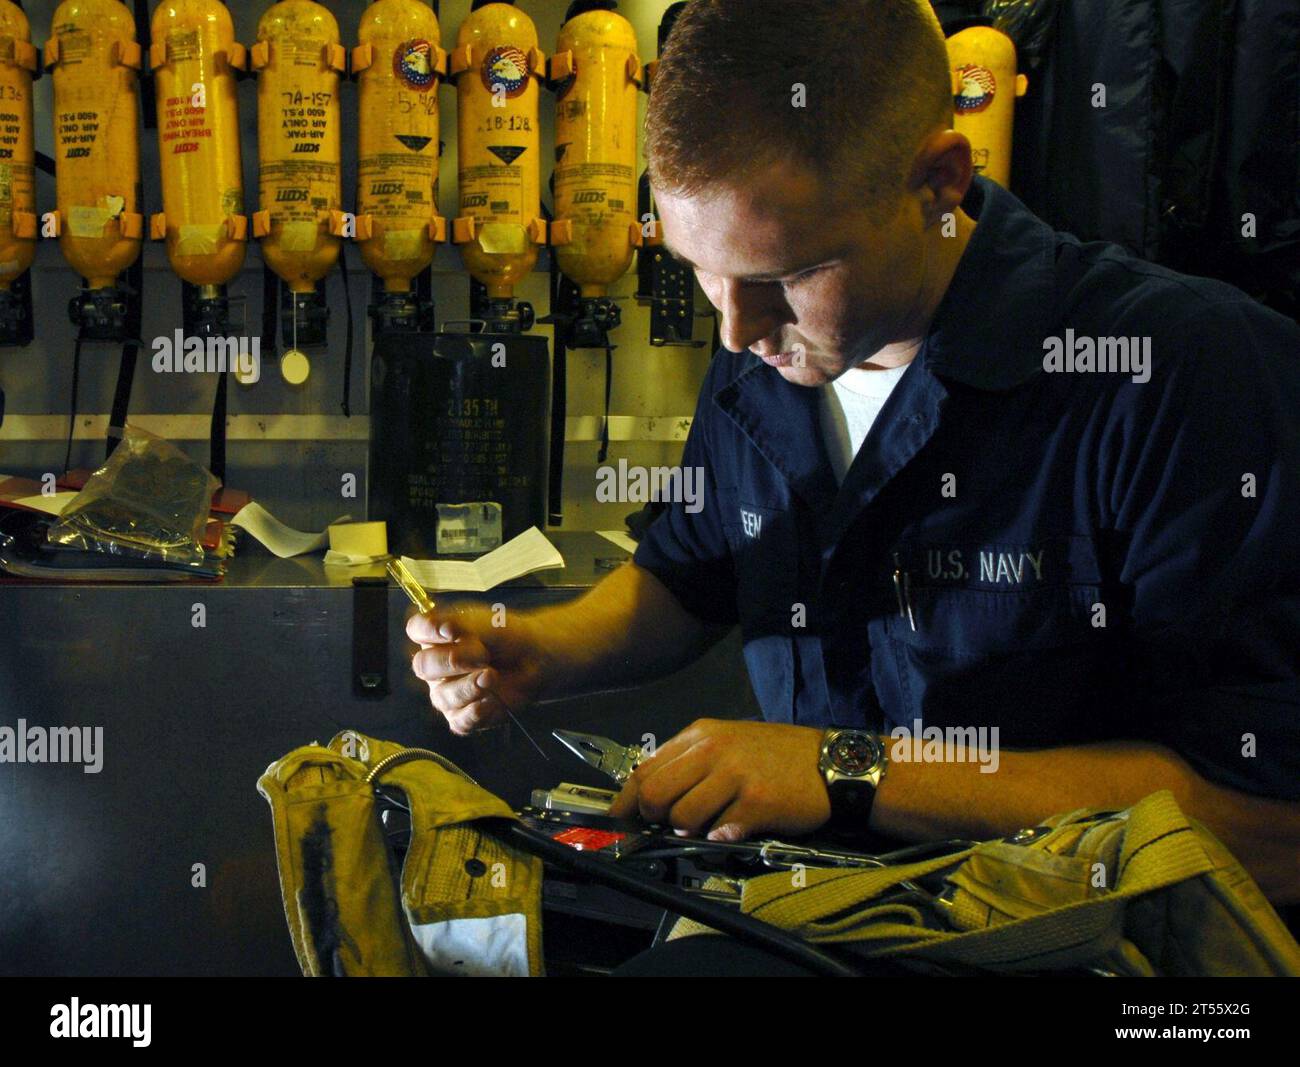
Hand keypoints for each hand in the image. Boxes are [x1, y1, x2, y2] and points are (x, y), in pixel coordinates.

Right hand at [406, 604, 545, 734]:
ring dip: (469, 687)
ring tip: (492, 676)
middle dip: (453, 661)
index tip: (451, 631)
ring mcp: (446, 693)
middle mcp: (435, 666)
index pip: (416, 630)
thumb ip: (464, 625)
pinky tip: (492, 700)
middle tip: (483, 655)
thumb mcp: (488, 623)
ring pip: (442, 697)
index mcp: (436, 636)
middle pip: (423, 666)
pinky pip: (459, 721)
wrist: (534, 659)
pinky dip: (476, 712)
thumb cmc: (506, 637)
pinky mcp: (462, 717)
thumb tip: (444, 628)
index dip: (428, 631)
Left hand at [606, 718, 831, 840]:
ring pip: (681, 818)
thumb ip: (691, 763)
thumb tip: (650, 796)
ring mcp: (734, 775)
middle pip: (654, 794)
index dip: (627, 801)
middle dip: (654, 819)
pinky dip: (720, 839)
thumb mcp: (729, 742)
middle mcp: (712, 749)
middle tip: (671, 826)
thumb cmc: (779, 756)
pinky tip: (734, 829)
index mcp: (700, 733)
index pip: (644, 768)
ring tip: (712, 825)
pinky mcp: (755, 802)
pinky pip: (718, 832)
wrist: (833, 763)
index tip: (621, 820)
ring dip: (690, 831)